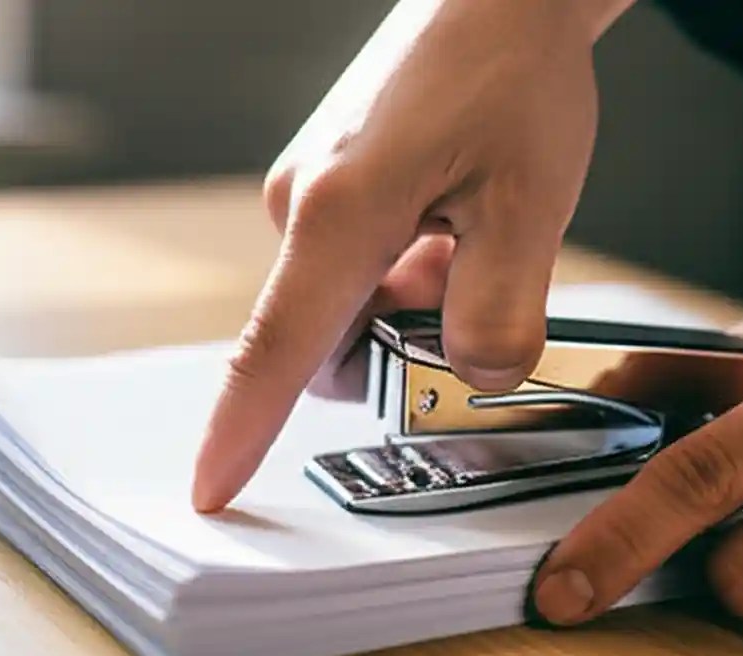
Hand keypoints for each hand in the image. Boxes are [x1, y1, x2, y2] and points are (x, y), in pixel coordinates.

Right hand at [193, 0, 635, 510]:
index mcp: (338, 212)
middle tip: (477, 279)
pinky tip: (456, 213)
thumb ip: (498, 312)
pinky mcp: (326, 182)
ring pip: (351, 306)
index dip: (241, 431)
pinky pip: (357, 265)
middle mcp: (300, 204)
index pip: (276, 352)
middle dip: (401, 345)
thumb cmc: (512, 75)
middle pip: (330, 341)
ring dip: (413, 302)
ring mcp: (307, 190)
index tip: (209, 493)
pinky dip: (409, 267)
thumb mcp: (533, 204)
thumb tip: (466, 376)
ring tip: (474, 230)